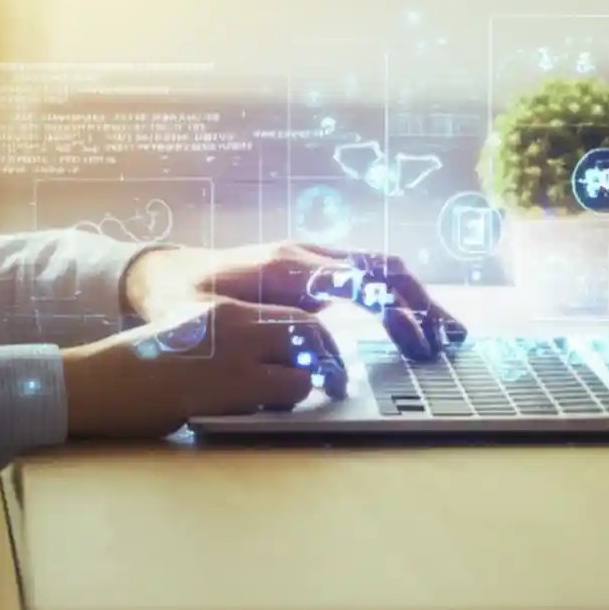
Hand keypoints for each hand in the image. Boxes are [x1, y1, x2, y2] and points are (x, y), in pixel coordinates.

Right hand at [62, 298, 344, 437]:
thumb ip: (233, 337)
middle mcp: (238, 320)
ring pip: (305, 365)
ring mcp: (238, 353)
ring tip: (299, 398)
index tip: (323, 352)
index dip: (315, 334)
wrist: (104, 381)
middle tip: (335, 380)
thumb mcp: (192, 333)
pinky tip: (271, 410)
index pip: (292, 310)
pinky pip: (287, 391)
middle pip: (310, 330)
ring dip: (309, 385)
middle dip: (329, 357)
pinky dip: (289, 404)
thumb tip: (278, 358)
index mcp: (226, 306)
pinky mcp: (233, 385)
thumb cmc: (142, 365)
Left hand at [122, 242, 466, 360]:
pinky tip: (414, 322)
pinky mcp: (312, 270)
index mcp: (288, 267)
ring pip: (380, 268)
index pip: (360, 282)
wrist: (160, 274)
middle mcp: (307, 254)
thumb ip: (266, 332)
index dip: (394, 313)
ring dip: (415, 299)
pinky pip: (365, 276)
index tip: (417, 345)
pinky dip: (395, 297)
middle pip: (382, 268)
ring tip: (446, 333)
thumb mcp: (213, 323)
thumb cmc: (182, 303)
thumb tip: (319, 355)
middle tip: (447, 342)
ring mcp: (312, 258)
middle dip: (421, 303)